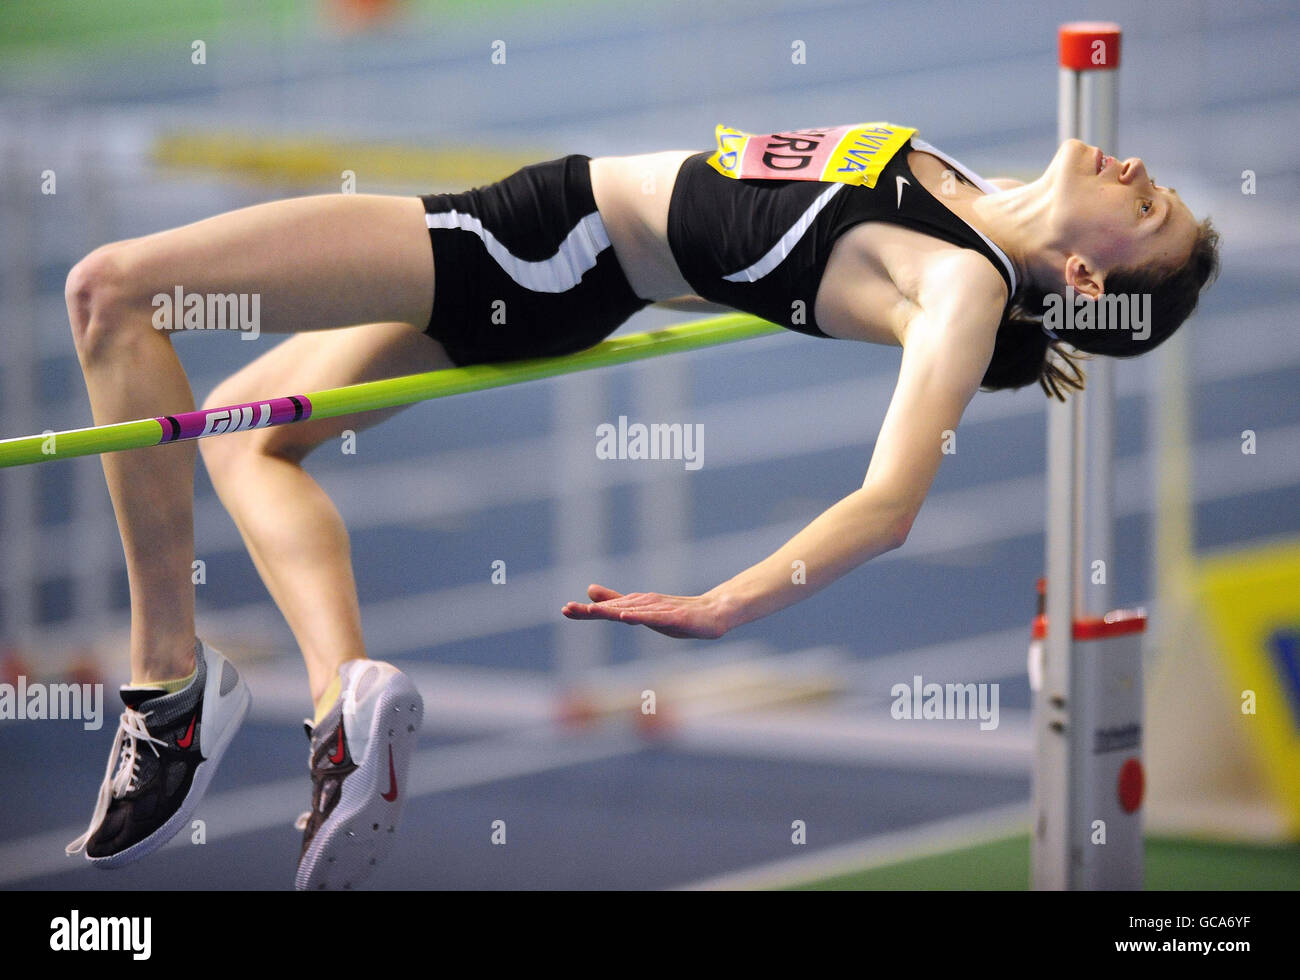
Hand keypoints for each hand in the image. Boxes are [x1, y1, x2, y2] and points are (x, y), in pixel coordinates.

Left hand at [561, 584, 730, 639]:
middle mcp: (645, 604)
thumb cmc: (678, 613)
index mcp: (636, 606)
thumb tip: (589, 591)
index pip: (607, 609)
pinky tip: (626, 615)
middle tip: (567, 609)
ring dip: (610, 610)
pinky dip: (639, 615)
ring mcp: (660, 609)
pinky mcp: (675, 616)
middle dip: (591, 611)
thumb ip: (616, 601)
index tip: (565, 610)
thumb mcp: (644, 611)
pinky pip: (655, 616)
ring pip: (631, 610)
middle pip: (614, 608)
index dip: (585, 612)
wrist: (714, 612)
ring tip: (589, 612)